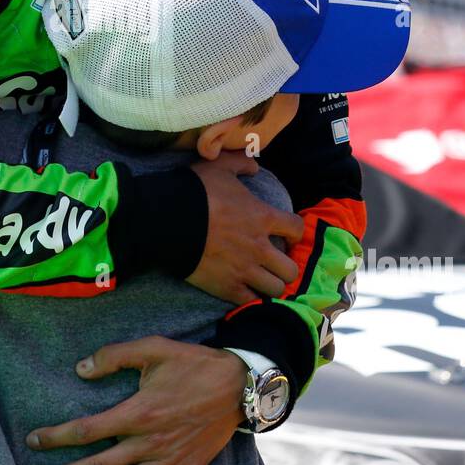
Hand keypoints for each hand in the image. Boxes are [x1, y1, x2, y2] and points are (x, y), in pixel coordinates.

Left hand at [26, 337, 245, 464]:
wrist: (240, 385)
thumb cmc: (194, 364)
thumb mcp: (154, 348)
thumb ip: (115, 355)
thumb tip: (81, 369)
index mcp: (138, 413)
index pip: (86, 431)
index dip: (55, 438)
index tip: (34, 440)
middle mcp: (149, 443)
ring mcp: (168, 462)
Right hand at [187, 153, 303, 304]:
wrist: (167, 220)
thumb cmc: (196, 191)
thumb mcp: (219, 166)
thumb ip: (241, 163)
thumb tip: (254, 167)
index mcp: (262, 217)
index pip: (297, 229)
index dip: (294, 232)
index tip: (286, 235)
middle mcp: (259, 247)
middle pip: (291, 269)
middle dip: (285, 266)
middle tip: (275, 262)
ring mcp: (244, 270)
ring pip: (276, 289)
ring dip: (271, 284)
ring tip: (262, 280)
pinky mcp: (226, 287)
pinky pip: (251, 301)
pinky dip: (250, 297)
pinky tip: (243, 289)